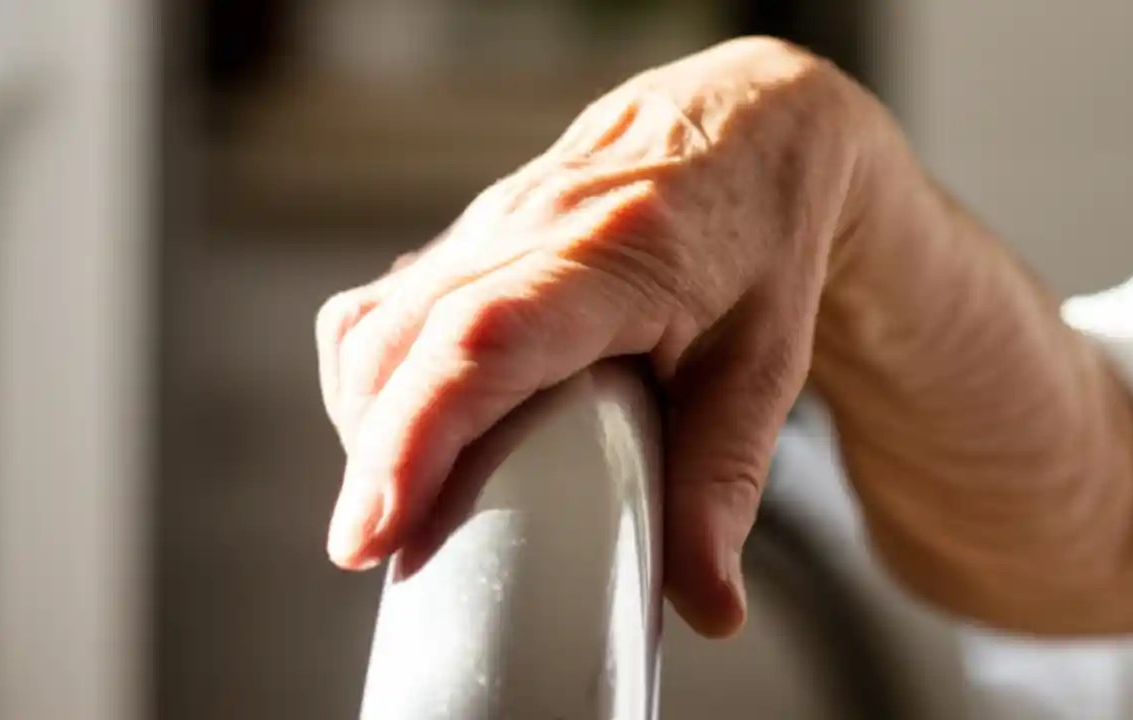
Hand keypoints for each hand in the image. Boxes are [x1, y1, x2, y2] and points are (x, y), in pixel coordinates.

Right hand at [315, 37, 870, 636]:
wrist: (751, 130)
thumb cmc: (763, 242)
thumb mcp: (766, 366)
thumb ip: (727, 484)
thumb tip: (710, 607)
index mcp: (621, 253)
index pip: (487, 337)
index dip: (417, 433)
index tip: (377, 527)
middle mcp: (535, 224)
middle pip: (404, 337)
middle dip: (372, 455)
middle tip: (378, 552)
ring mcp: (491, 221)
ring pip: (376, 320)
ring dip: (367, 419)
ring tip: (396, 501)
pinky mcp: (469, 234)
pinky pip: (385, 306)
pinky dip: (376, 380)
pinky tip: (410, 429)